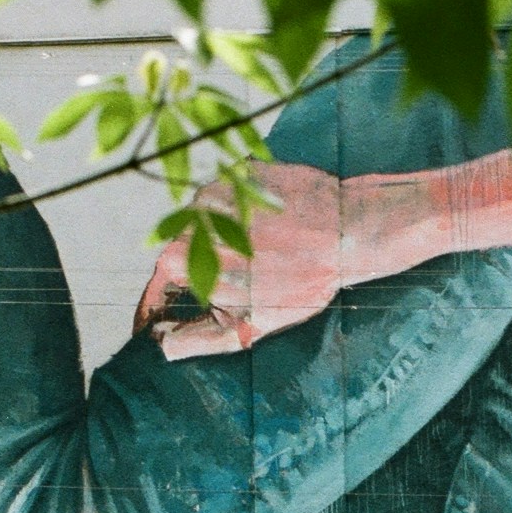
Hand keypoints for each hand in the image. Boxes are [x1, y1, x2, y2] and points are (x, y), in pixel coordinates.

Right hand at [134, 162, 357, 359]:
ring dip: (225, 237)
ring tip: (267, 249)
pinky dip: (245, 211)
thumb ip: (198, 337)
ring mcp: (217, 186)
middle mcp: (193, 216)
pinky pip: (231, 195)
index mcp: (188, 257)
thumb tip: (161, 345)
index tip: (160, 319)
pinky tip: (274, 225)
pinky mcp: (239, 168)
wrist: (352, 231)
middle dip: (204, 268)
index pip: (160, 282)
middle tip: (245, 278)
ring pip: (205, 219)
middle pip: (182, 248)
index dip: (159, 304)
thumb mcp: (251, 322)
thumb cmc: (306, 282)